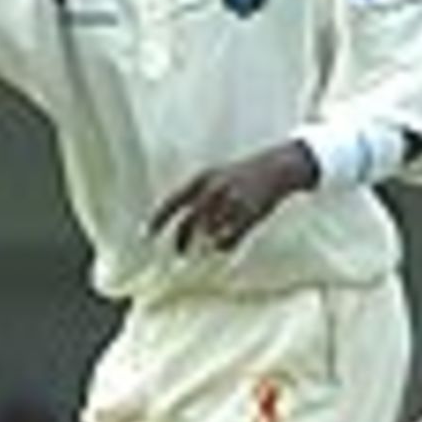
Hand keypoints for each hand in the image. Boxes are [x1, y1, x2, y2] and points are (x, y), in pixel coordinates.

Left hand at [150, 141, 316, 254]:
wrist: (277, 167)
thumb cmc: (243, 175)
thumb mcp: (217, 177)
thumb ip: (200, 198)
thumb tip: (186, 225)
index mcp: (203, 178)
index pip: (173, 201)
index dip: (157, 219)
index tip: (144, 236)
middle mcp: (215, 189)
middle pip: (189, 222)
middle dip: (181, 241)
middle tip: (179, 254)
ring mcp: (231, 202)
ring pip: (209, 234)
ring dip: (209, 241)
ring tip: (217, 237)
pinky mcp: (248, 215)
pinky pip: (227, 240)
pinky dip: (224, 244)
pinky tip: (227, 242)